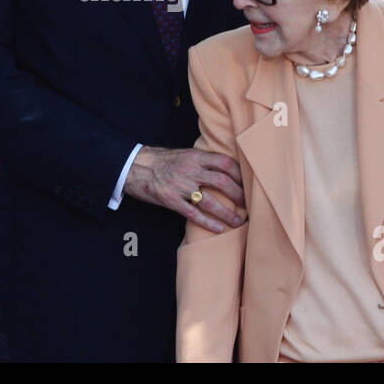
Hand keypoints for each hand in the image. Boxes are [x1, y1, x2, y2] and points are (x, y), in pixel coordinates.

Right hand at [124, 146, 245, 232]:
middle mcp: (190, 170)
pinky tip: (219, 228)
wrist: (135, 166)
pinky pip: (192, 213)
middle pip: (222, 181)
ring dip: (227, 212)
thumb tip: (225, 168)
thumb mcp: (184, 154)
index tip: (248, 183)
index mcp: (195, 156)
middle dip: (238, 194)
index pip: (224, 163)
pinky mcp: (170, 200)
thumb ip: (203, 161)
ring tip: (238, 221)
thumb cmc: (161, 161)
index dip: (239, 174)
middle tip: (248, 204)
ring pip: (210, 200)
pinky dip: (208, 222)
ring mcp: (180, 186)